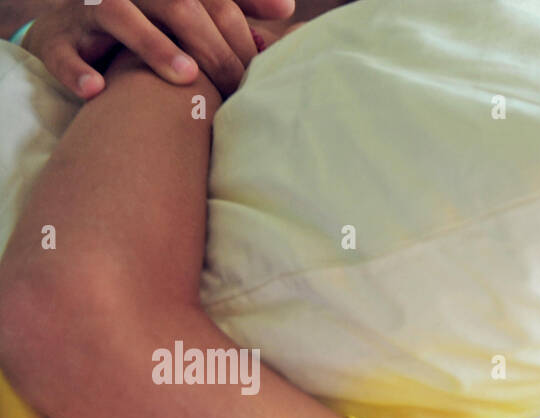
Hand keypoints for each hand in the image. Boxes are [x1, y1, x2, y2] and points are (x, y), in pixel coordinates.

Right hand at [21, 0, 295, 101]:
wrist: (69, 27)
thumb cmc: (147, 25)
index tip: (258, 65)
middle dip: (209, 45)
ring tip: (185, 75)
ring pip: (119, 14)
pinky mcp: (55, 39)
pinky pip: (62, 52)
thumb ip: (234, 10)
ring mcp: (87, 12)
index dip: (235, 29)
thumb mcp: (189, 14)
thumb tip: (286, 10)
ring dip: (153, 45)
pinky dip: (77, 70)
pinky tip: (97, 91)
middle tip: (233, 84)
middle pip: (175, 5)